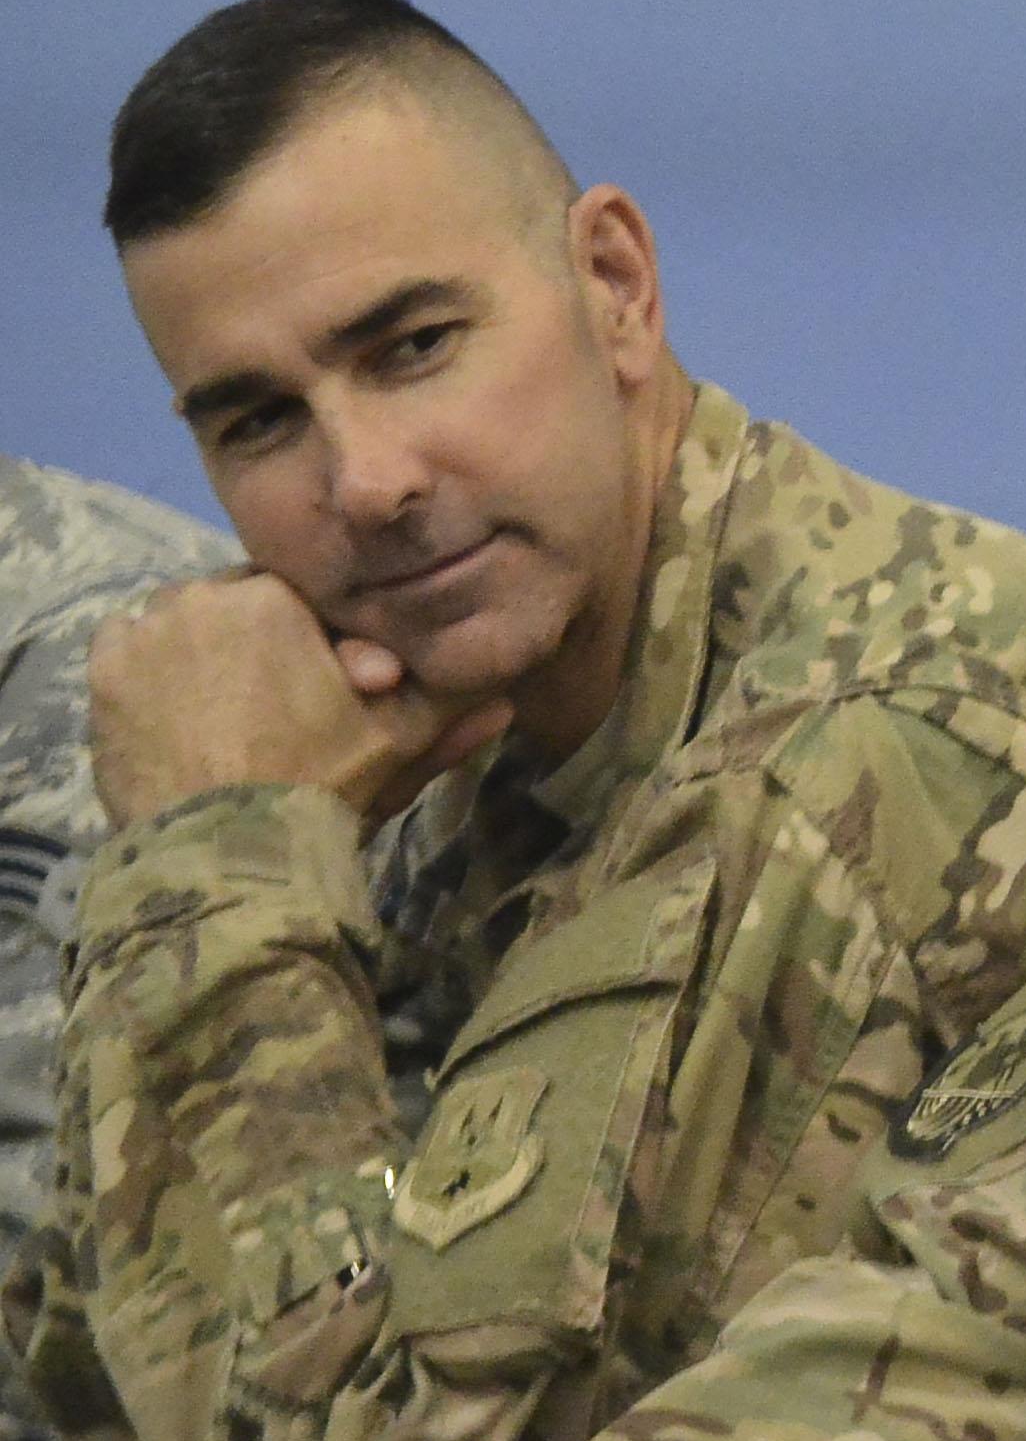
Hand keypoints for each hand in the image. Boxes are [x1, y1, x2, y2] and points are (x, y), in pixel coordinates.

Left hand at [83, 572, 496, 826]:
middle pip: (237, 603)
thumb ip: (448, 706)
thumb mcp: (400, 741)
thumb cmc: (319, 781)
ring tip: (230, 706)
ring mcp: (141, 632)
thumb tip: (507, 696)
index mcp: (275, 596)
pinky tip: (180, 708)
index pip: (301, 595)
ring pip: (184, 621)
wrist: (223, 845)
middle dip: (259, 638)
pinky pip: (132, 646)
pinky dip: (154, 666)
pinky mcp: (101, 671)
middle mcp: (199, 596)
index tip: (331, 685)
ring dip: (205, 647)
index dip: (318, 640)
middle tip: (279, 699)